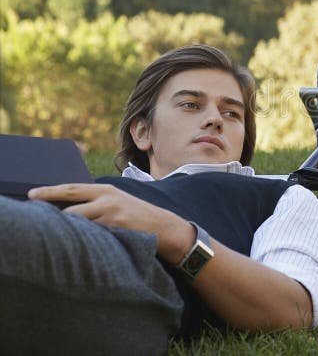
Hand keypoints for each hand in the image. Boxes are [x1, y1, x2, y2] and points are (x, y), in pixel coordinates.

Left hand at [28, 183, 194, 264]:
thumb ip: (96, 201)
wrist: (165, 228)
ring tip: (59, 241)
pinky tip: (79, 249)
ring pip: (79, 226)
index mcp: (106, 189)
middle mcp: (107, 200)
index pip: (71, 189)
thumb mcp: (118, 200)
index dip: (49, 192)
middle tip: (38, 225)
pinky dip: (84, 243)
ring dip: (69, 234)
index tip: (31, 195)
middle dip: (54, 219)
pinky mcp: (117, 230)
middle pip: (70, 211)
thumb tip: (66, 207)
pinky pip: (93, 238)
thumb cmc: (138, 216)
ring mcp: (112, 215)